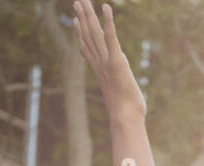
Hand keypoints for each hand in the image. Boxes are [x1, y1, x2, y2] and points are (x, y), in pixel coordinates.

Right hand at [74, 1, 145, 116]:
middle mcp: (100, 63)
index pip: (87, 48)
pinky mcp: (116, 59)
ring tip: (83, 1)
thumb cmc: (126, 113)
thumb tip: (125, 97)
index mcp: (100, 71)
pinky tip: (106, 7)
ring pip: (95, 33)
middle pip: (88, 36)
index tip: (77, 21)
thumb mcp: (121, 98)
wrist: (124, 116)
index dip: (81, 34)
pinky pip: (111, 37)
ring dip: (89, 15)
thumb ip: (120, 92)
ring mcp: (106, 61)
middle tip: (77, 2)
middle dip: (82, 18)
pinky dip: (108, 22)